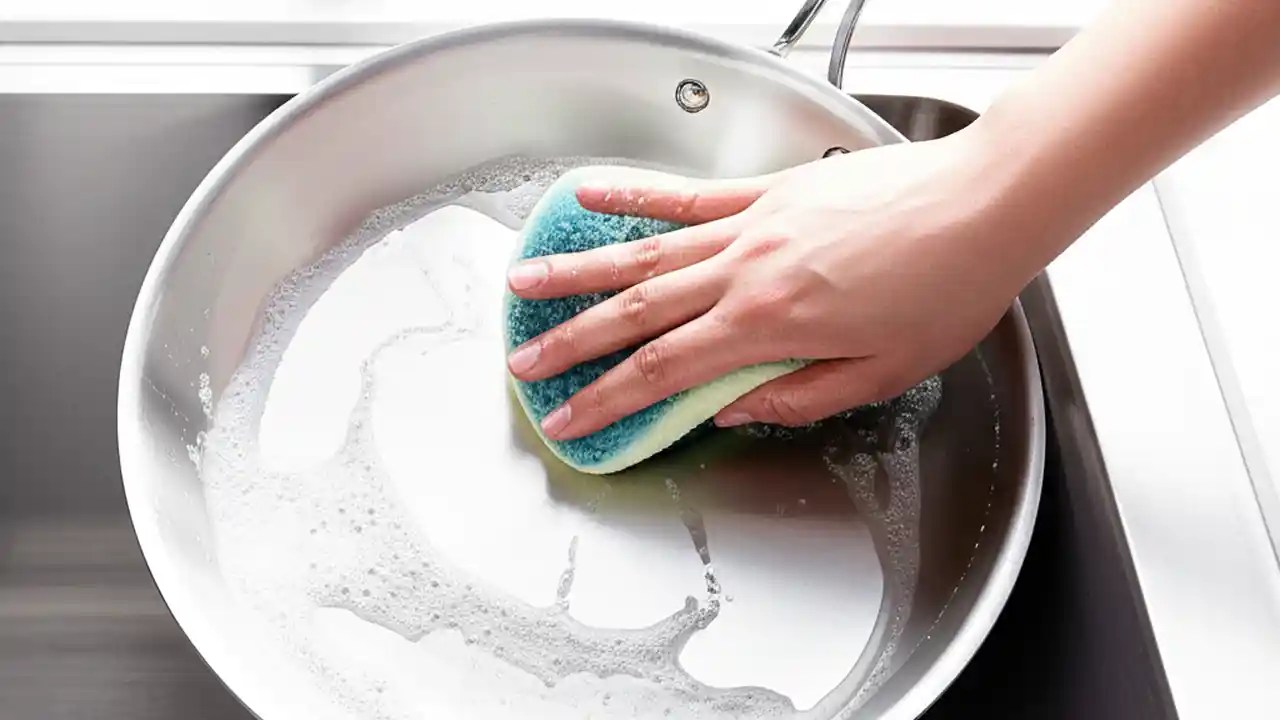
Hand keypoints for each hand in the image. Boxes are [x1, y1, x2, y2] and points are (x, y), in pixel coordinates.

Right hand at [506, 129, 1044, 440]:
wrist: (986, 202)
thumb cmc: (948, 285)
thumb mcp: (882, 372)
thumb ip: (796, 396)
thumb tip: (732, 408)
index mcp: (769, 325)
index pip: (664, 370)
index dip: (607, 400)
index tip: (569, 419)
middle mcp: (745, 271)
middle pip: (637, 312)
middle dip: (572, 343)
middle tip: (524, 361)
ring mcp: (751, 224)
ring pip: (645, 251)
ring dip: (579, 272)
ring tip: (527, 282)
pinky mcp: (768, 190)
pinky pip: (687, 194)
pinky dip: (635, 194)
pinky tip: (593, 193)